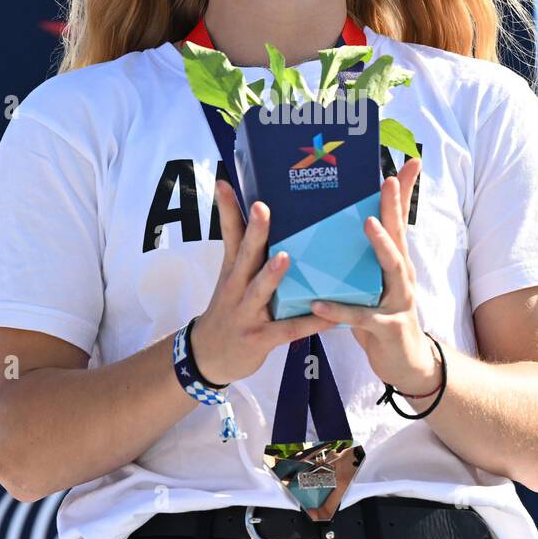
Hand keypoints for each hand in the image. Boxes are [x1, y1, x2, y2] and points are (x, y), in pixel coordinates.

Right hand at [190, 176, 338, 386]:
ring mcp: (247, 313)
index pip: (229, 234)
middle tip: (262, 207)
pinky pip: (287, 330)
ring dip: (271, 275)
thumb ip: (245, 251)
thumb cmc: (228, 308)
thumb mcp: (230, 278)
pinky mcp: (260, 338)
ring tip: (284, 257)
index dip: (228, 209)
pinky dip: (309, 323)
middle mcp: (237, 287)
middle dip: (254, 232)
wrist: (207, 356)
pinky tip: (330, 317)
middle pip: (244, 255)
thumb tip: (257, 216)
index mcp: (233, 269)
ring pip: (259, 291)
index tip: (224, 182)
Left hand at [308, 158, 438, 394]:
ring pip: (392, 268)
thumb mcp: (376, 283)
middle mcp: (401, 276)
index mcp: (394, 262)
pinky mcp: (387, 328)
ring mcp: (398, 301)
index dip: (403, 192)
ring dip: (381, 245)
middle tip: (389, 179)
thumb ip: (363, 259)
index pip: (399, 220)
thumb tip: (347, 226)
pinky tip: (318, 303)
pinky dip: (340, 310)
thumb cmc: (382, 317)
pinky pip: (362, 317)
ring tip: (367, 224)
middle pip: (399, 235)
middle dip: (395, 206)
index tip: (408, 162)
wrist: (406, 364)